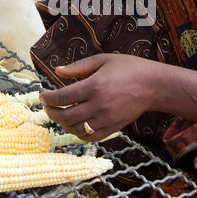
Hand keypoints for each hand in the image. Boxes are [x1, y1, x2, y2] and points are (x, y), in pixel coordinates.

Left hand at [39, 54, 155, 137]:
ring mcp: (106, 119)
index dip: (48, 98)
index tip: (43, 96)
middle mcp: (99, 105)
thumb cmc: (128, 68)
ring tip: (61, 115)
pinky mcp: (113, 128)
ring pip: (75, 129)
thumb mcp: (103, 60)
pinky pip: (90, 137)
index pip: (62, 97)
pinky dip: (78, 134)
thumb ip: (78, 67)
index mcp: (94, 86)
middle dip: (51, 113)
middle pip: (65, 116)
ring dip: (63, 124)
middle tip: (48, 107)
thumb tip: (57, 71)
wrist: (153, 85)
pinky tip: (75, 125)